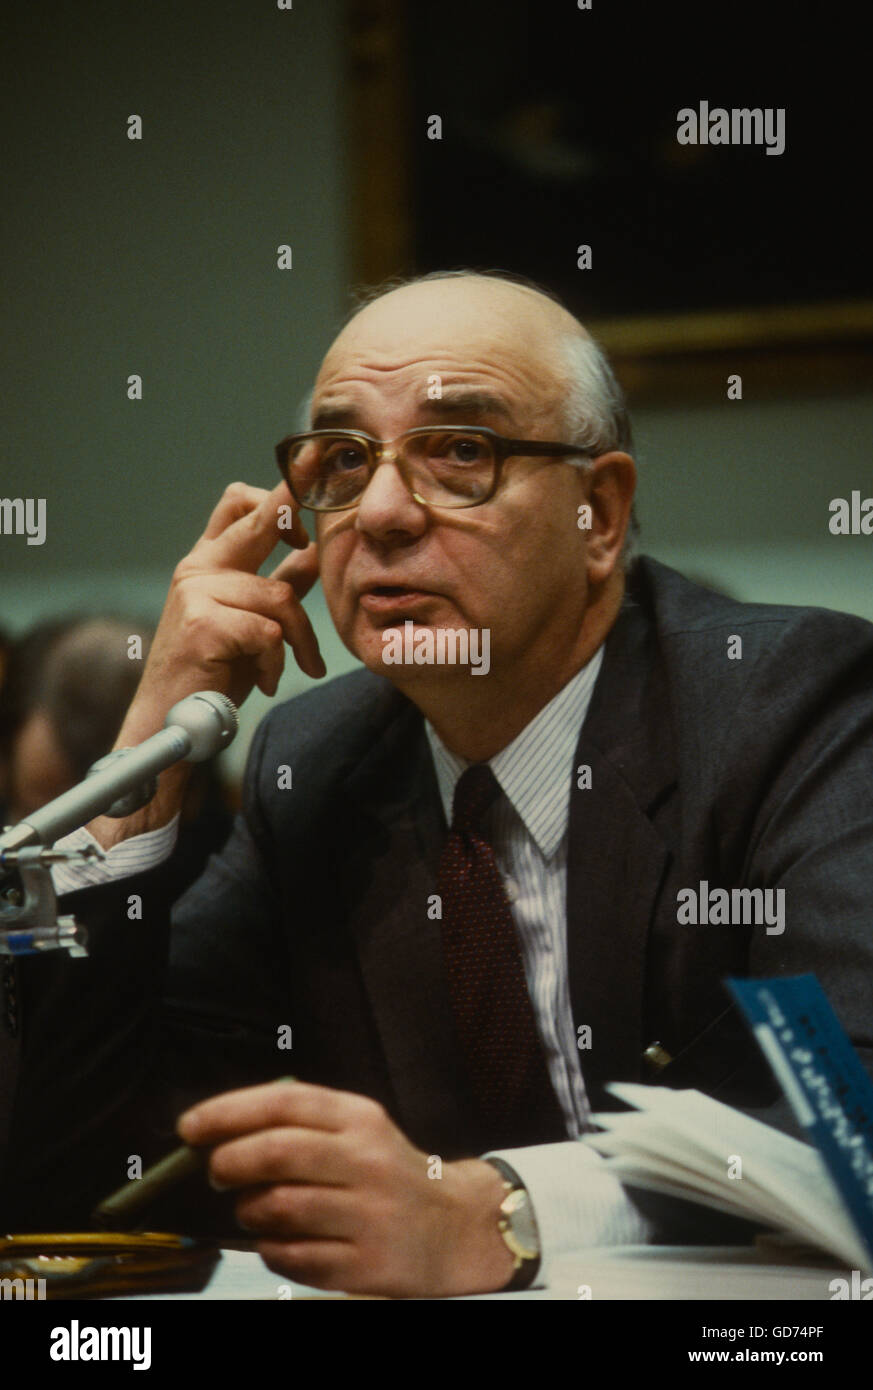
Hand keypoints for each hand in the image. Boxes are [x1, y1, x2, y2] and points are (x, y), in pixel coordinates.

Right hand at [138, 478, 323, 712]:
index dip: (277, 490)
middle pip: (256, 517)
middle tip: (316, 499)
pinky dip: (277, 663)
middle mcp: (198, 568)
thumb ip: (280, 585)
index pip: (238, 503)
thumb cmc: (213, 674)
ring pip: (280, 596)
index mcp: (209, 562)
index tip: (308, 477)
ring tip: (292, 667)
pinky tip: (264, 682)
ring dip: (299, 639)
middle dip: (291, 504)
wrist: (171, 723)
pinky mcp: (202, 623)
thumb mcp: (253, 623)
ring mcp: (196, 592)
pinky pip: (269, 633)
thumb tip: (314, 552)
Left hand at [177, 1079, 516, 1297]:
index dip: (228, 1111)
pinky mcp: (368, 1264)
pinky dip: (272, 1250)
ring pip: (278, 1208)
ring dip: (247, 1211)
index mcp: (359, 1119)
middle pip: (277, 1152)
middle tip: (215, 1172)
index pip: (284, 1101)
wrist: (451, 1227)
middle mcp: (368, 1161)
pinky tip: (281, 1241)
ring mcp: (370, 1215)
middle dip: (228, 1162)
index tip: (191, 1128)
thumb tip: (218, 1134)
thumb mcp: (356, 1130)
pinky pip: (293, 1257)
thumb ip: (299, 1124)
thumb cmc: (386, 1175)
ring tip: (252, 1210)